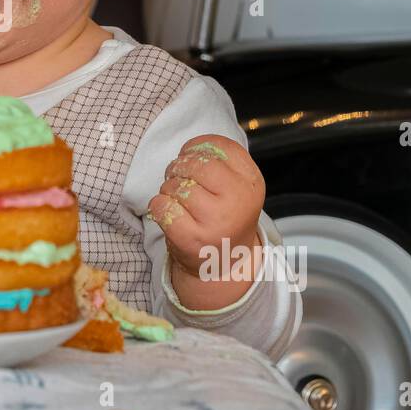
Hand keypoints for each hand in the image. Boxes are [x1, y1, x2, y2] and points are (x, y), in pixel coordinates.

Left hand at [147, 134, 265, 308]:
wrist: (223, 263)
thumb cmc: (223, 216)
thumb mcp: (235, 186)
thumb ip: (219, 160)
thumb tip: (190, 148)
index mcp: (251, 182)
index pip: (219, 146)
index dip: (197, 147)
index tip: (192, 157)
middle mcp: (238, 201)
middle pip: (196, 164)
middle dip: (179, 167)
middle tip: (179, 178)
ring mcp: (215, 221)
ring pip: (175, 185)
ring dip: (168, 189)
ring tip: (179, 201)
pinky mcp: (192, 239)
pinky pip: (162, 206)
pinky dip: (159, 205)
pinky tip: (170, 214)